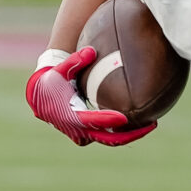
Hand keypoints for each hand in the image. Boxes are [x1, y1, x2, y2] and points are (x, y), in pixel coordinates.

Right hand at [24, 48, 155, 146]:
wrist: (39, 98)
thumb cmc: (50, 82)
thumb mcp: (59, 70)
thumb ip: (75, 60)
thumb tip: (90, 50)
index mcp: (71, 115)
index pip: (93, 120)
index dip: (108, 120)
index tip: (125, 117)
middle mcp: (78, 129)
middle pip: (109, 138)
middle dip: (131, 134)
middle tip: (152, 125)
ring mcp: (82, 135)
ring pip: (110, 140)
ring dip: (129, 135)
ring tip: (151, 125)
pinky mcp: (86, 135)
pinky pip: (107, 137)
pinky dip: (121, 133)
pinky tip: (139, 123)